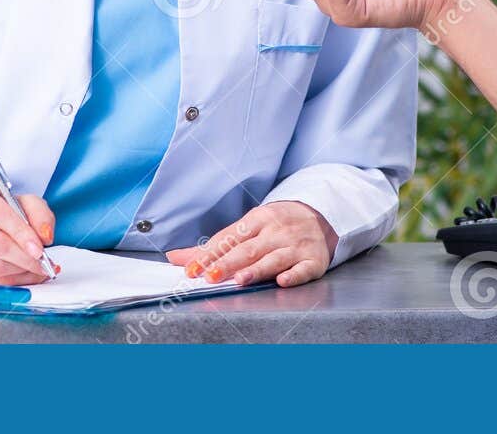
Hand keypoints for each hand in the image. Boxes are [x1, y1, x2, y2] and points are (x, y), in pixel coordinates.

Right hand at [0, 181, 57, 285]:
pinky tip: (26, 274)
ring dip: (20, 271)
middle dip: (24, 257)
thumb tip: (45, 237)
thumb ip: (40, 215)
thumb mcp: (27, 202)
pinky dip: (13, 281)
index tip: (39, 248)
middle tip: (43, 262)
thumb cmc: (5, 209)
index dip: (21, 233)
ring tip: (37, 268)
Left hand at [165, 202, 338, 287]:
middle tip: (209, 276)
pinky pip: (303, 269)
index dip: (209, 254)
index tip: (191, 269)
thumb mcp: (247, 227)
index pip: (229, 239)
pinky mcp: (313, 260)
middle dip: (227, 263)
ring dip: (256, 270)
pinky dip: (294, 275)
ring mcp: (295, 246)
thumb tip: (175, 258)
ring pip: (273, 259)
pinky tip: (283, 281)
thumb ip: (214, 245)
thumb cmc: (276, 224)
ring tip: (239, 280)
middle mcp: (276, 232)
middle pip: (248, 249)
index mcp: (257, 220)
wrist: (320, 214)